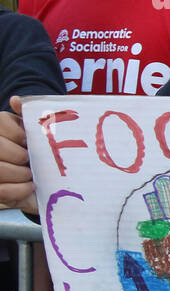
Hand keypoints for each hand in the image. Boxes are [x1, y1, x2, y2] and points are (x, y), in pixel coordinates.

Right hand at [0, 96, 36, 215]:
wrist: (44, 186)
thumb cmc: (40, 156)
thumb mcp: (37, 136)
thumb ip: (30, 117)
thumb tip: (15, 100)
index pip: (0, 121)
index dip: (17, 134)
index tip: (29, 142)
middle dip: (19, 155)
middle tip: (31, 161)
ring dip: (20, 173)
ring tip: (31, 174)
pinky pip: (2, 190)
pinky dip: (19, 189)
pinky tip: (30, 186)